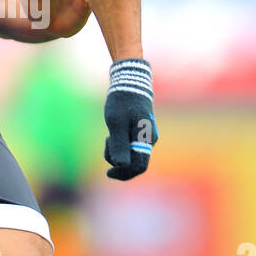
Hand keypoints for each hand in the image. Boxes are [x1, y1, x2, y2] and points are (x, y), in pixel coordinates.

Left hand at [104, 58, 156, 178]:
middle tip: (106, 145)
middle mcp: (149, 140)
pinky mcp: (140, 133)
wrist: (129, 82)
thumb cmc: (122, 102)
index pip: (139, 166)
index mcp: (146, 138)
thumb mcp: (116, 122)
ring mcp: (146, 137)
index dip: (124, 174)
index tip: (108, 173)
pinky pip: (130, 147)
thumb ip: (119, 144)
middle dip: (118, 162)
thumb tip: (121, 166)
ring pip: (131, 155)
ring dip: (117, 152)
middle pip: (135, 163)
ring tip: (109, 135)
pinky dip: (119, 145)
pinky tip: (112, 134)